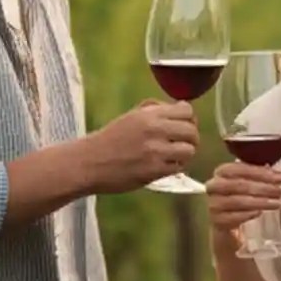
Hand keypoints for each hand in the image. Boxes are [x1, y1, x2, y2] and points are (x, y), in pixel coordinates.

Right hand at [83, 100, 198, 192]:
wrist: (89, 162)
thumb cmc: (111, 139)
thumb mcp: (131, 116)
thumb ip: (155, 110)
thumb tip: (182, 109)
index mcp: (149, 115)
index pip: (187, 111)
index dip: (189, 118)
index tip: (183, 124)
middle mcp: (154, 130)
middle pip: (192, 130)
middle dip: (190, 137)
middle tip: (182, 143)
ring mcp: (155, 151)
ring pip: (190, 150)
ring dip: (185, 154)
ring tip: (174, 155)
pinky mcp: (153, 170)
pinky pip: (179, 167)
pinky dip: (176, 167)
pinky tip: (165, 165)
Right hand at [206, 162, 280, 231]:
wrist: (224, 218)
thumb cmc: (238, 194)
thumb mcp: (247, 181)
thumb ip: (260, 175)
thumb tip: (278, 175)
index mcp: (221, 171)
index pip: (240, 168)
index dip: (261, 173)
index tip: (279, 177)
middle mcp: (214, 186)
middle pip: (239, 185)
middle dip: (262, 188)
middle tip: (279, 191)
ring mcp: (213, 204)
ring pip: (237, 201)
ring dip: (259, 202)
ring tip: (276, 203)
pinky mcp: (216, 221)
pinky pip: (233, 217)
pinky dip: (248, 214)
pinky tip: (259, 212)